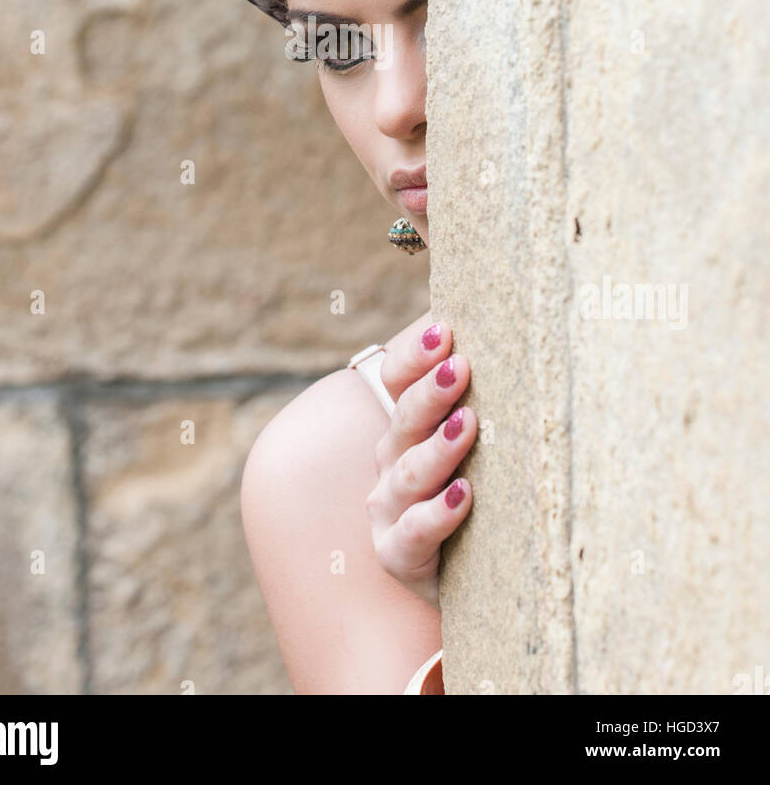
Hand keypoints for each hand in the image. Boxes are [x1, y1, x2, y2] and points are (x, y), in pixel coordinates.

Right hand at [364, 313, 474, 606]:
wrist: (475, 575)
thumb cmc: (478, 492)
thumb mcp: (478, 440)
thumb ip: (484, 388)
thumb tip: (509, 324)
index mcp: (407, 425)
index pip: (398, 380)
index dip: (415, 356)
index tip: (445, 331)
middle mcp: (391, 460)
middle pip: (404, 420)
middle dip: (430, 392)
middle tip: (460, 367)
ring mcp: (390, 508)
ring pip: (408, 473)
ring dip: (437, 448)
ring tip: (468, 424)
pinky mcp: (398, 554)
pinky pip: (413, 533)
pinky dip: (435, 514)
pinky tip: (463, 495)